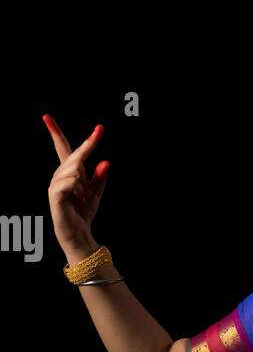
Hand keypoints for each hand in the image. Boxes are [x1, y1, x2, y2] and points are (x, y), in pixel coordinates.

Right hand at [43, 114, 110, 258]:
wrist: (79, 234)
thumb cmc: (84, 213)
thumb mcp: (96, 193)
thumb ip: (100, 178)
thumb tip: (106, 161)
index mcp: (68, 173)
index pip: (62, 148)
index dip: (55, 133)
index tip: (47, 116)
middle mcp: (59, 176)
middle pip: (72, 154)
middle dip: (87, 145)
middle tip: (99, 133)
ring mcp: (55, 185)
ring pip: (73, 169)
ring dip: (84, 182)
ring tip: (83, 196)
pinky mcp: (54, 196)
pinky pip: (68, 182)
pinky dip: (77, 188)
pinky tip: (78, 198)